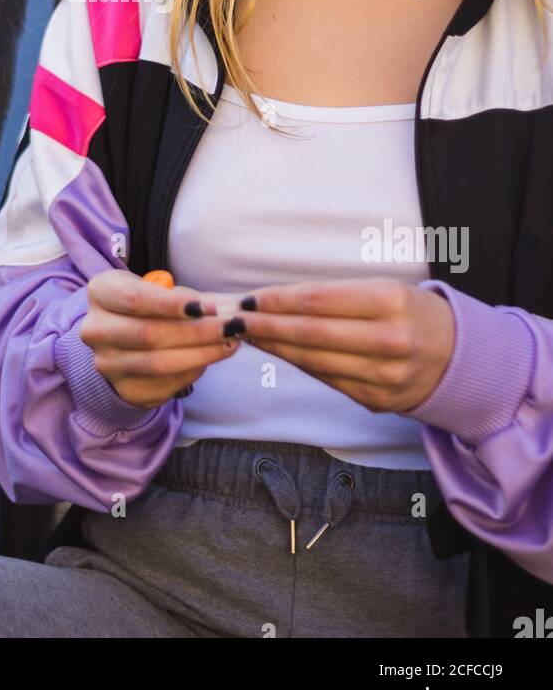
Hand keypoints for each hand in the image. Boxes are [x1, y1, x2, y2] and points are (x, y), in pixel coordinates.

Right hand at [81, 269, 241, 409]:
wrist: (123, 338)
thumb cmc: (149, 306)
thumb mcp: (162, 291)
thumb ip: (193, 298)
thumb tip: (234, 306)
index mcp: (100, 293)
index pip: (134, 299)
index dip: (172, 304)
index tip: (208, 307)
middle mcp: (95, 329)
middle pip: (148, 334)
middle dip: (196, 332)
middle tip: (230, 327)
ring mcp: (107, 363)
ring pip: (158, 363)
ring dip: (200, 354)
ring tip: (229, 343)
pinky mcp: (124, 389)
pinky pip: (163, 384)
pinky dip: (192, 371)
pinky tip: (210, 358)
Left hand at [198, 278, 455, 413]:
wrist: (458, 356)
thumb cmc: (410, 312)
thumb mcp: (382, 289)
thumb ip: (333, 296)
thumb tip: (273, 301)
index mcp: (390, 302)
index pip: (318, 301)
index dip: (277, 301)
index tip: (247, 299)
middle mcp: (389, 340)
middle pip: (310, 334)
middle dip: (265, 327)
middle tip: (232, 320)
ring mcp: (384, 376)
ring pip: (313, 361)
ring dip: (273, 348)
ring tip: (245, 335)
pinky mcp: (377, 401)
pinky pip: (326, 380)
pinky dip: (296, 365)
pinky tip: (275, 352)